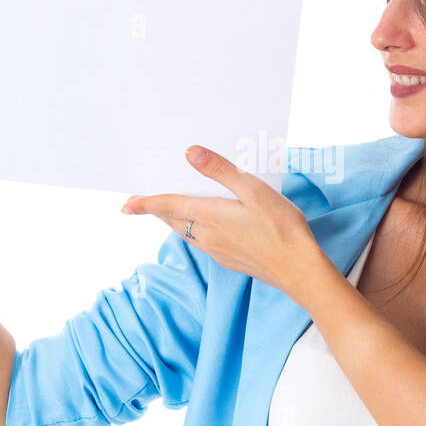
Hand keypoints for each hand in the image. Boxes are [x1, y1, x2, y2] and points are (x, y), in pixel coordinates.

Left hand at [121, 145, 335, 303]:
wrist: (300, 271)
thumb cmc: (282, 228)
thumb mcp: (254, 190)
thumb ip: (221, 171)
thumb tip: (191, 153)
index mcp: (211, 216)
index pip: (168, 207)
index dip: (145, 204)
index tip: (126, 204)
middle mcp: (208, 237)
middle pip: (173, 221)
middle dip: (156, 211)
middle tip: (140, 202)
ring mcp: (218, 251)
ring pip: (186, 233)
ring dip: (173, 221)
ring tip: (167, 211)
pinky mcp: (230, 260)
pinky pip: (201, 243)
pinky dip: (192, 230)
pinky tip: (203, 226)